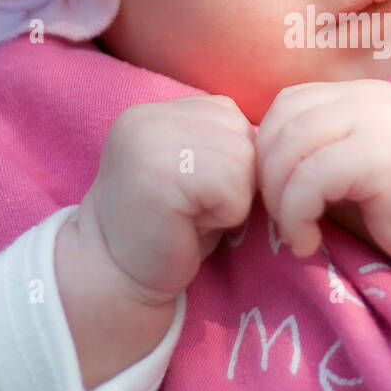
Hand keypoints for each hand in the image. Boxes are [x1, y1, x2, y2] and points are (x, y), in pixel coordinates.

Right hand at [76, 94, 257, 302]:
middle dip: (234, 181)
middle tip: (192, 210)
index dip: (229, 163)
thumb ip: (221, 141)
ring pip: (244, 160)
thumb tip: (275, 135)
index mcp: (155, 110)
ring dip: (231, 200)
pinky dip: (225, 216)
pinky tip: (189, 226)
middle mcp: (149, 116)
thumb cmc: (167, 231)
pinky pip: (234, 188)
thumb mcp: (196, 169)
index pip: (230, 116)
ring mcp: (150, 139)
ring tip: (190, 217)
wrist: (115, 280)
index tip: (192, 194)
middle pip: (242, 135)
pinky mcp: (160, 173)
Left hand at [255, 80, 390, 273]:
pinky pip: (313, 177)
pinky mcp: (383, 154)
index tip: (277, 199)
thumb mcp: (338, 171)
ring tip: (295, 234)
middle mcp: (368, 97)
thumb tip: (243, 158)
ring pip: (292, 149)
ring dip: (280, 202)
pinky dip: (297, 214)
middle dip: (266, 179)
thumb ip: (302, 153)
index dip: (266, 152)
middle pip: (282, 124)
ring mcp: (378, 120)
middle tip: (281, 222)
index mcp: (357, 94)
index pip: (285, 105)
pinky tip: (309, 241)